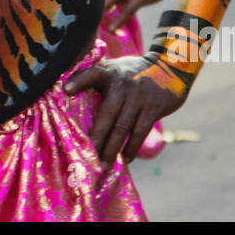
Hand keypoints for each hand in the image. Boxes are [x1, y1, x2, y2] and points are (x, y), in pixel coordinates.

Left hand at [63, 58, 181, 164]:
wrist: (168, 68)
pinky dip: (131, 148)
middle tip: (87, 157)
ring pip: (122, 128)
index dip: (79, 80)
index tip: (66, 90)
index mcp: (109, 72)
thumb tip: (68, 95)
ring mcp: (139, 97)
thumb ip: (97, 80)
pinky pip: (140, 132)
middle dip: (96, 138)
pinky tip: (124, 159)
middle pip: (107, 114)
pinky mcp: (153, 108)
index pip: (92, 74)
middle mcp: (123, 84)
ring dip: (112, 149)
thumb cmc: (131, 74)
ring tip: (103, 166)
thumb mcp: (114, 69)